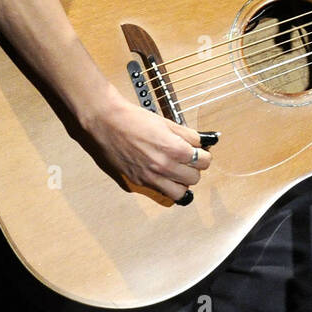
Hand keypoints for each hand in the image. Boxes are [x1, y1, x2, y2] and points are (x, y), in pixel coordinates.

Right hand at [83, 86, 213, 200]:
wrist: (106, 122)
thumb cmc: (134, 119)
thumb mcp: (167, 122)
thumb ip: (188, 135)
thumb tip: (205, 141)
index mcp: (174, 149)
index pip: (204, 161)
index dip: (204, 154)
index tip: (200, 150)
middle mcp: (164, 167)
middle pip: (195, 178)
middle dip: (195, 168)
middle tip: (188, 159)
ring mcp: (150, 177)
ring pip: (181, 192)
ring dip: (183, 181)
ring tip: (177, 169)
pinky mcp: (139, 181)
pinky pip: (162, 191)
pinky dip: (167, 185)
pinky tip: (164, 174)